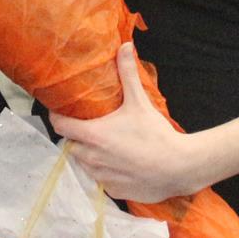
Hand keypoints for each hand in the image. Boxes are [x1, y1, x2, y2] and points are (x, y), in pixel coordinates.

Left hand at [49, 44, 205, 203]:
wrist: (179, 167)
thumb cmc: (156, 134)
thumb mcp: (140, 102)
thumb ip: (128, 74)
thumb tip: (125, 46)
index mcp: (92, 135)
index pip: (60, 126)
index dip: (58, 117)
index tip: (63, 111)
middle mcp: (91, 158)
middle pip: (71, 145)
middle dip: (77, 137)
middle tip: (92, 128)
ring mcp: (100, 177)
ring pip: (84, 164)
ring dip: (90, 155)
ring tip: (106, 146)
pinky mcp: (112, 191)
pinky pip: (100, 180)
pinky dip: (105, 172)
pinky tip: (120, 163)